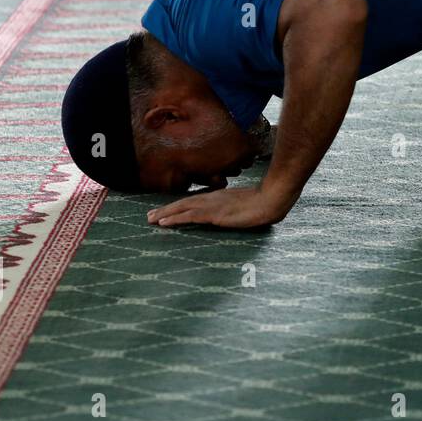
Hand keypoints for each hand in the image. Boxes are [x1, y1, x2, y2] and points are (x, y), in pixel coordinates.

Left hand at [147, 186, 290, 229]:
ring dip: (164, 214)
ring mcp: (212, 205)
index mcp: (220, 197)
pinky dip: (174, 218)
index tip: (166, 211)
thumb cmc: (265, 202)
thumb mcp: (248, 205)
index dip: (179, 206)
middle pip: (184, 203)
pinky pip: (189, 216)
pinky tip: (163, 223)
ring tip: (150, 219)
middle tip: (149, 216)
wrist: (272, 199)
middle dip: (166, 209)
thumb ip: (238, 207)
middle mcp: (212, 198)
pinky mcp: (213, 214)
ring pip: (182, 208)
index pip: (194, 201)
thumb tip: (236, 212)